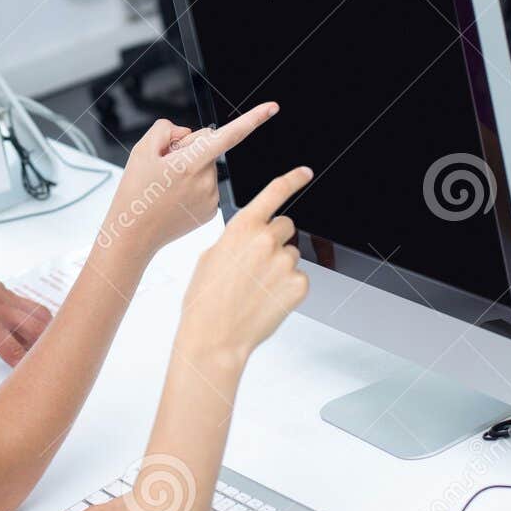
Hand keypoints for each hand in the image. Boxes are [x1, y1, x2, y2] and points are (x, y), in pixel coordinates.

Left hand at [0, 261, 52, 365]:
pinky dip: (34, 318)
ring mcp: (3, 294)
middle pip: (37, 327)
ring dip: (45, 329)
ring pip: (38, 311)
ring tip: (42, 347)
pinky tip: (27, 331)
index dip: (23, 366)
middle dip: (44, 346)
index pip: (14, 349)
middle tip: (44, 362)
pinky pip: (27, 304)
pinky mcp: (2, 288)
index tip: (29, 378)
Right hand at [100, 103, 277, 257]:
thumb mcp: (141, 150)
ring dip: (191, 169)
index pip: (228, 135)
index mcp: (190, 163)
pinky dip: (193, 186)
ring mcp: (211, 198)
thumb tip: (188, 134)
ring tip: (167, 186)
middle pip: (207, 147)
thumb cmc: (135, 193)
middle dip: (189, 149)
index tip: (273, 107)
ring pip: (207, 167)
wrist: (132, 234)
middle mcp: (206, 181)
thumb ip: (167, 130)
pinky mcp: (211, 211)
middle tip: (163, 167)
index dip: (253, 118)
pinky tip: (174, 197)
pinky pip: (207, 186)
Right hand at [178, 165, 313, 364]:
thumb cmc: (205, 299)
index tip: (305, 173)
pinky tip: (267, 299)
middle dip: (275, 239)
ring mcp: (285, 263)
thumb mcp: (210, 256)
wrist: (214, 337)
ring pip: (291, 254)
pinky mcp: (299, 285)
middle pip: (285, 226)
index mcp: (242, 228)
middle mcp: (266, 240)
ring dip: (279, 266)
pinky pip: (299, 277)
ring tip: (256, 288)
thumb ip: (236, 239)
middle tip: (257, 263)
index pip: (274, 192)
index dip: (292, 179)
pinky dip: (287, 287)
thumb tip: (250, 238)